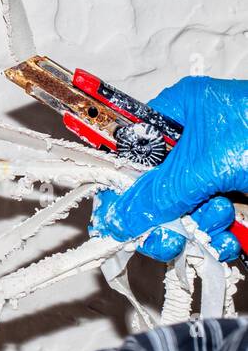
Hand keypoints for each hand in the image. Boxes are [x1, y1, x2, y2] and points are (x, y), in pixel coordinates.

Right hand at [90, 76, 247, 261]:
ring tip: (223, 222)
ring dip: (198, 228)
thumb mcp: (209, 164)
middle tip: (170, 234)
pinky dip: (220, 237)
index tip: (116, 217)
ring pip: (182, 212)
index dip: (117, 185)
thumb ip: (159, 192)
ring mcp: (219, 171)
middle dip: (162, 216)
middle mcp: (195, 141)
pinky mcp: (240, 197)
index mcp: (179, 112)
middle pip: (151, 188)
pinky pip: (212, 225)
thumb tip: (116, 216)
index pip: (126, 149)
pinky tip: (235, 235)